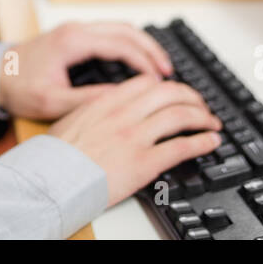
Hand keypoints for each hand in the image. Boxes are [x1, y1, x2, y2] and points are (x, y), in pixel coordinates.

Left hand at [0, 21, 172, 120]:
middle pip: (126, 30)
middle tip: (168, 71)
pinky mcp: (74, 35)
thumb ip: (87, 100)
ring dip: (142, 44)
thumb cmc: (17, 88)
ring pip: (120, 28)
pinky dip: (129, 44)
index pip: (120, 45)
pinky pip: (110, 33)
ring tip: (159, 66)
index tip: (159, 80)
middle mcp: (76, 29)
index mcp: (73, 41)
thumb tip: (122, 100)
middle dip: (151, 49)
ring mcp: (76, 30)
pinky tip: (137, 62)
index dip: (144, 62)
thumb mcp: (52, 101)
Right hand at [48, 75, 221, 206]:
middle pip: (169, 93)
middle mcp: (124, 115)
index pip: (147, 83)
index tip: (173, 92)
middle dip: (191, 96)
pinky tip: (210, 142)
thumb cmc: (56, 157)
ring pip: (180, 115)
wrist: (50, 181)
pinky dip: (201, 142)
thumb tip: (107, 105)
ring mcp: (135, 137)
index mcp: (106, 102)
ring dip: (202, 117)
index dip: (165, 86)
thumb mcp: (72, 119)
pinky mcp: (144, 163)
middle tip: (200, 105)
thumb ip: (94, 109)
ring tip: (212, 122)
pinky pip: (181, 147)